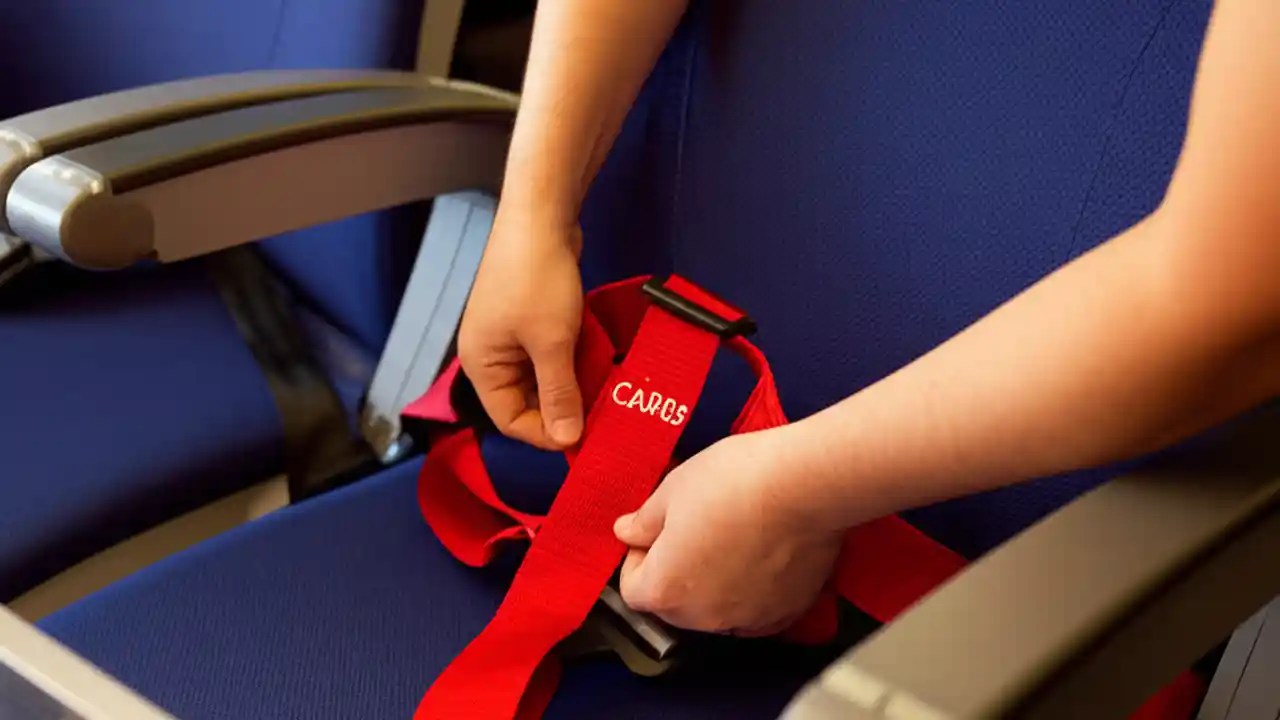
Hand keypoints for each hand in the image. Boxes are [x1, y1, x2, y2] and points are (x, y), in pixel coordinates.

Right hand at [458, 207, 584, 449]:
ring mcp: (509, 334)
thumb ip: (559, 394)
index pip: (508, 420)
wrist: (540, 217)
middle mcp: (490, 354)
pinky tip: (597, 359)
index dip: (545, 433)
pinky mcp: (530, 317)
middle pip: (525, 400)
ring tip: (603, 387)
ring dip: (571, 382)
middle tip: (600, 413)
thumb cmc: (537, 282)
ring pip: (542, 376)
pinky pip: (550, 353)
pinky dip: (572, 359)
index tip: (583, 436)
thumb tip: (568, 441)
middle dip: (561, 407)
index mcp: (481, 365)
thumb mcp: (552, 344)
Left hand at [614, 429, 842, 635]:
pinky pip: (755, 610)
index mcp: (666, 589)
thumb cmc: (735, 481)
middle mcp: (704, 616)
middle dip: (675, 572)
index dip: (639, 556)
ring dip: (713, 583)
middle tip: (692, 529)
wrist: (806, 483)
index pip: (633, 589)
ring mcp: (747, 618)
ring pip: (715, 609)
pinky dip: (751, 590)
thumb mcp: (673, 489)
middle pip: (673, 605)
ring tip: (731, 537)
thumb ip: (644, 521)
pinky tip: (760, 554)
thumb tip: (627, 533)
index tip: (656, 531)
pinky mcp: (784, 611)